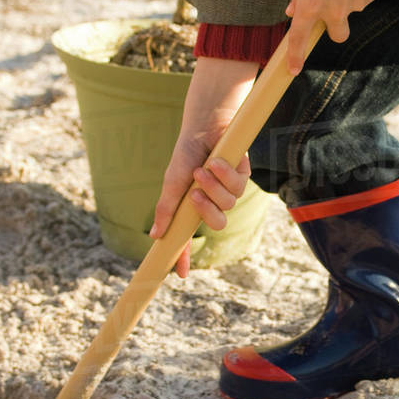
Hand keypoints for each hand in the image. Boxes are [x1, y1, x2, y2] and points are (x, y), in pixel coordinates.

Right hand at [149, 56, 258, 276]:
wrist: (206, 124)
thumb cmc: (187, 152)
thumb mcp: (173, 181)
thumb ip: (167, 208)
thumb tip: (155, 236)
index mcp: (192, 205)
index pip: (188, 237)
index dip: (185, 255)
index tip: (180, 274)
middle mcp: (211, 201)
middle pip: (217, 223)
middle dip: (207, 211)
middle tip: (195, 195)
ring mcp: (228, 189)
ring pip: (229, 204)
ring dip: (214, 187)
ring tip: (203, 169)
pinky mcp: (242, 176)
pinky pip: (238, 186)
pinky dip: (225, 174)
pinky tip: (217, 160)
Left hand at [286, 0, 390, 73]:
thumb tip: (293, 11)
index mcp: (312, 3)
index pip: (299, 38)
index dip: (295, 56)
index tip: (293, 69)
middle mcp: (335, 11)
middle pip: (337, 36)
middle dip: (334, 27)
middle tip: (331, 5)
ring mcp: (356, 5)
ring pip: (350, 10)